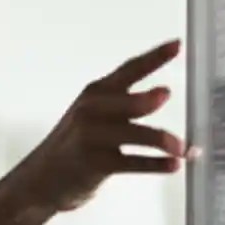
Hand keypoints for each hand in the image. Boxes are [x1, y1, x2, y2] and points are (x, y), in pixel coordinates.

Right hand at [29, 39, 192, 211]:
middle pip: (128, 101)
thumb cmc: (73, 145)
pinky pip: (133, 163)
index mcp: (94, 94)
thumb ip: (124, 103)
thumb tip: (161, 94)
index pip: (129, 70)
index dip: (155, 57)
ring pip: (136, 133)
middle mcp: (91, 111)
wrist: (41, 180)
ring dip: (163, 140)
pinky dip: (156, 165)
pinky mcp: (95, 164)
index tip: (177, 45)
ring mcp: (91, 137)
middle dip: (148, 99)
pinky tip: (173, 166)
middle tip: (167, 95)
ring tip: (183, 149)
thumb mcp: (92, 116)